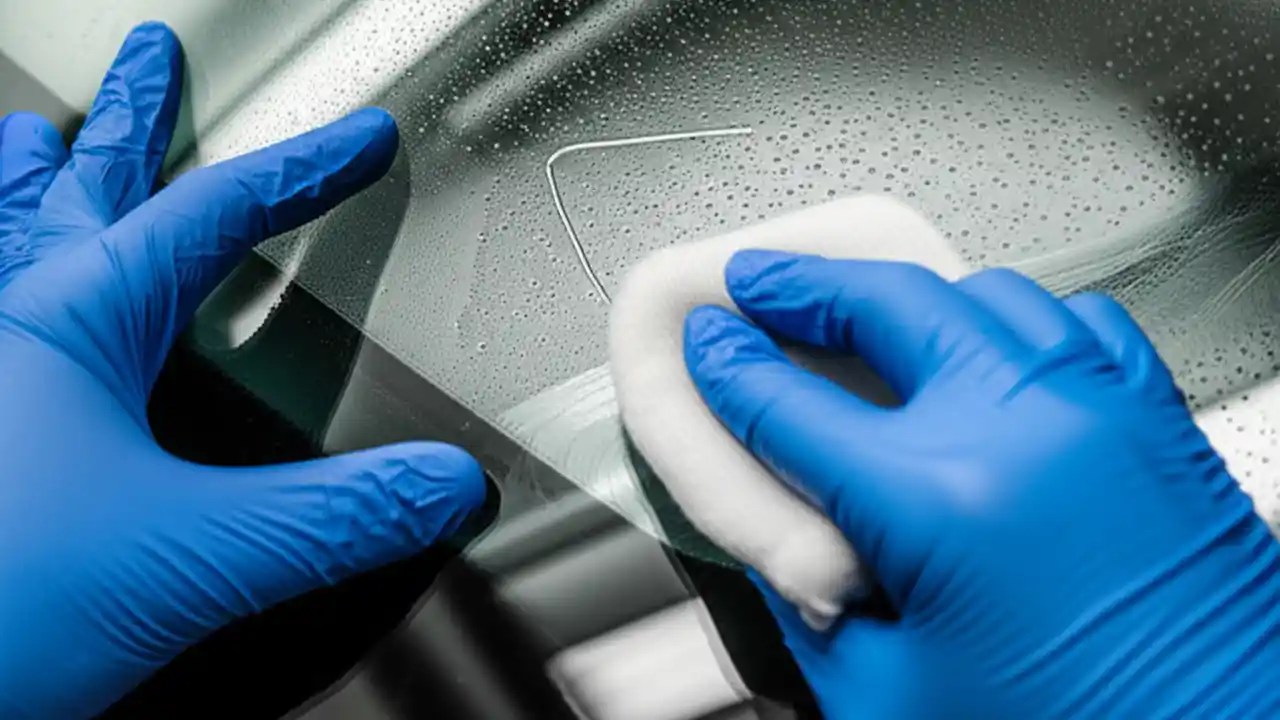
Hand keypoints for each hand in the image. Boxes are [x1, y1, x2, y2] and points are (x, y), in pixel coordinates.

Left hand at [0, 23, 483, 717]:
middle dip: (127, 123)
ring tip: (31, 142)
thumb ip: (337, 518)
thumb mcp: (194, 558)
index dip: (302, 172)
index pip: (211, 216)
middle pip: (73, 190)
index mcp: (66, 325)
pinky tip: (4, 305)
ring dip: (24, 185)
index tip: (354, 141)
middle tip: (147, 61)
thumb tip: (444, 486)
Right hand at [684, 250, 1279, 717]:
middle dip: (800, 284)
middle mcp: (1019, 427)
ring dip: (904, 293)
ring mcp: (1095, 406)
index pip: (788, 404)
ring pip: (978, 291)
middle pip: (879, 304)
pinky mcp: (1151, 414)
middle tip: (760, 278)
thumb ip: (818, 609)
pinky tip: (989, 336)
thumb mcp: (892, 696)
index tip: (707, 343)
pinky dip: (1011, 316)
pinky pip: (1069, 321)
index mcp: (934, 502)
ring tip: (866, 303)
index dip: (729, 366)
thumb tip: (784, 549)